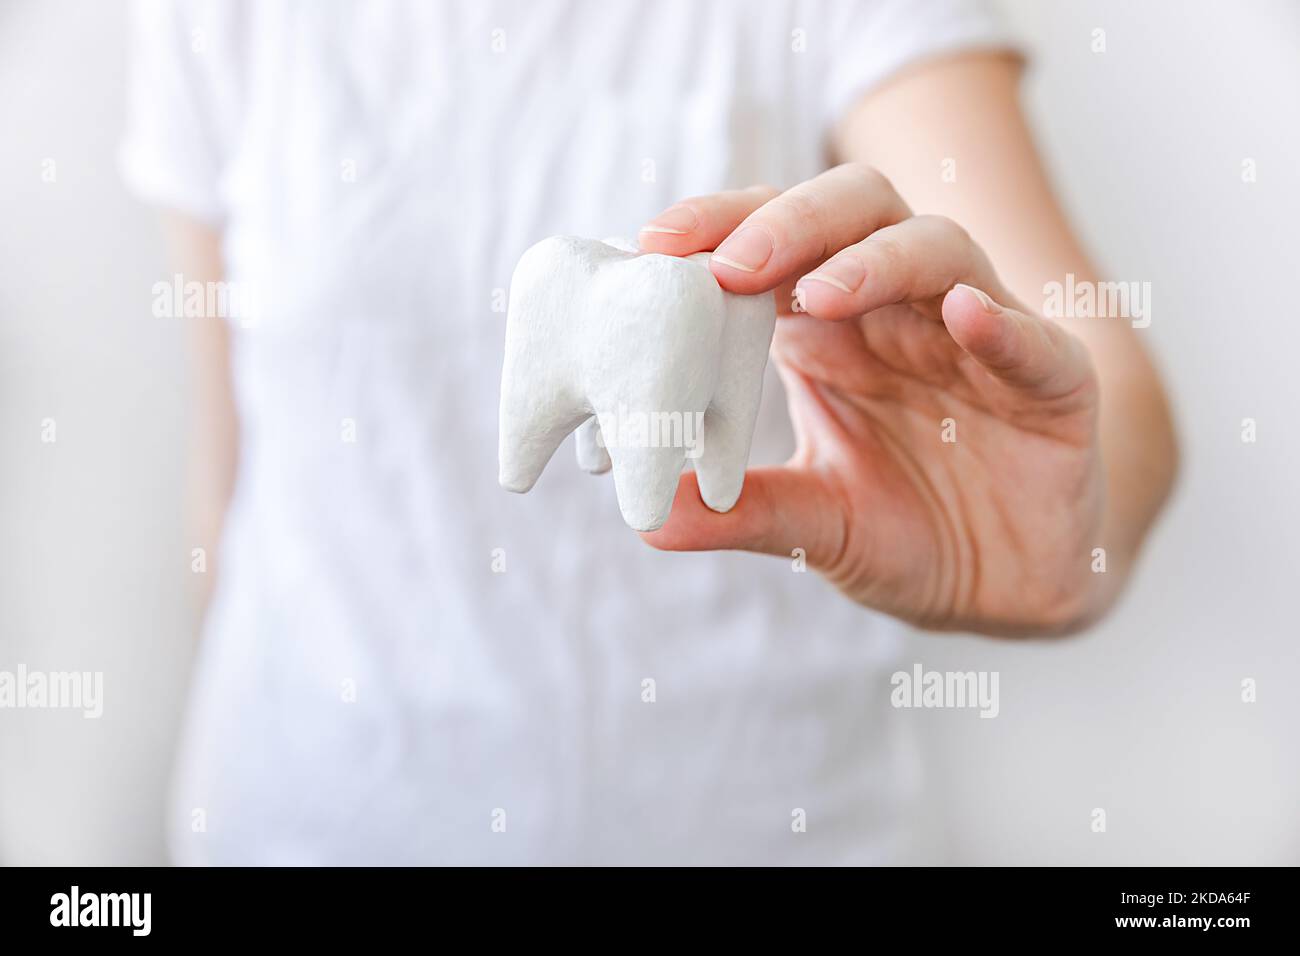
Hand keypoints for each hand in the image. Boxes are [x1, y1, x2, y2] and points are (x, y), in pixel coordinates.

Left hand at [637, 164, 1105, 634]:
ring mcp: (978, 340)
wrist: (1005, 590)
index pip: (774, 243)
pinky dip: (998, 323)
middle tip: (729, 263)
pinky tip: (963, 315)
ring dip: (877, 260)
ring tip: (820, 295)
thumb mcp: (813, 523)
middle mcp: (901, 315)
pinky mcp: (1052, 384)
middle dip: (789, 223)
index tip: (654, 246)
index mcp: (832, 332)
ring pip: (938, 249)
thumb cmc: (905, 531)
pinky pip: (1032, 338)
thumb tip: (644, 516)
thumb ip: (738, 511)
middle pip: (853, 213)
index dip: (720, 229)